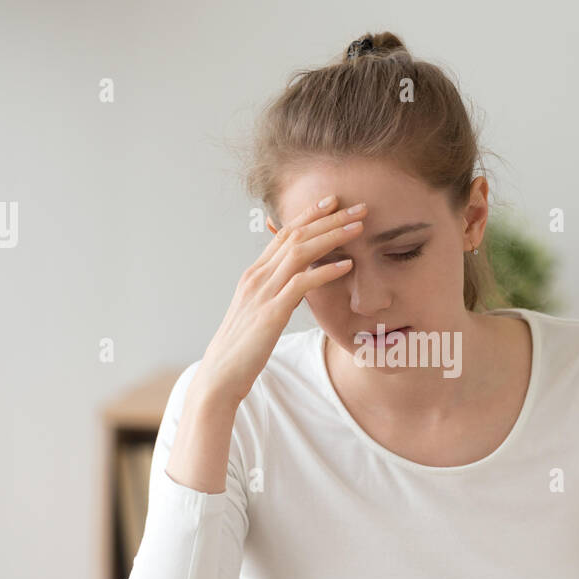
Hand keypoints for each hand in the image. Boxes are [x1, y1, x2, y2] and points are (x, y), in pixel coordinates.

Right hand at [194, 195, 367, 404]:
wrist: (220, 376)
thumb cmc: (243, 349)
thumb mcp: (260, 313)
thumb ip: (277, 294)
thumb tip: (297, 285)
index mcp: (254, 274)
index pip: (284, 234)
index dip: (309, 215)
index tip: (333, 202)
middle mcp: (257, 276)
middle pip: (295, 235)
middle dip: (328, 218)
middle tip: (357, 207)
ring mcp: (262, 293)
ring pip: (300, 252)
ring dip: (332, 236)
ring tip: (358, 228)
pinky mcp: (271, 313)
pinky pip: (301, 284)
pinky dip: (326, 271)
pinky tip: (348, 265)